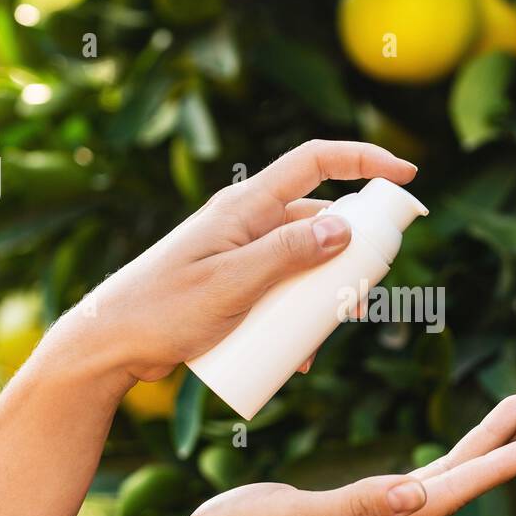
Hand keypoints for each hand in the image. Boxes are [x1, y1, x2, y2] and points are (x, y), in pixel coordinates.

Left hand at [66, 139, 416, 383]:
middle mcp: (246, 222)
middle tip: (363, 295)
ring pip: (304, 263)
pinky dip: (297, 319)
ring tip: (326, 335)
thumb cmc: (161, 310)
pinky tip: (298, 356)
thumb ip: (287, 254)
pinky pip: (281, 293)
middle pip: (319, 221)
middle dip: (351, 256)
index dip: (364, 159)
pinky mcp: (233, 285)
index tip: (407, 175)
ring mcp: (239, 254)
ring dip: (324, 296)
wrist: (107, 345)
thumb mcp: (232, 284)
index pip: (315, 162)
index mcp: (245, 206)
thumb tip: (344, 227)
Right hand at [169, 395, 515, 515]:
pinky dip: (434, 466)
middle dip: (491, 446)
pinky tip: (443, 461)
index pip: (447, 495)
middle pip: (451, 483)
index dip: (492, 468)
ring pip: (433, 483)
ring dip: (470, 452)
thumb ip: (355, 507)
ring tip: (502, 422)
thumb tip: (417, 495)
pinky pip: (407, 487)